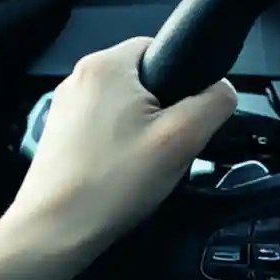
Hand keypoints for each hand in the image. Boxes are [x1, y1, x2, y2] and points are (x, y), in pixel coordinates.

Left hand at [0, 38, 235, 279]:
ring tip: (144, 164)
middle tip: (169, 147)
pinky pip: (105, 126)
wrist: (55, 231)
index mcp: (106, 65)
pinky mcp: (58, 133)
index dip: (184, 80)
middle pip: (144, 79)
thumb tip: (223, 89)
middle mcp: (79, 76)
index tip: (187, 118)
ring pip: (125, 105)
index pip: (161, 48)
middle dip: (164, 110)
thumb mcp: (182, 140)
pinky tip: (121, 173)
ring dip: (142, 129)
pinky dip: (119, 144)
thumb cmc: (115, 182)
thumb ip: (214, 103)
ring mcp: (64, 106)